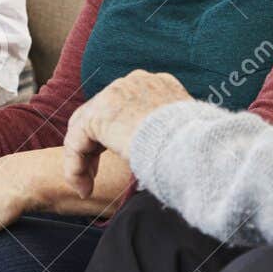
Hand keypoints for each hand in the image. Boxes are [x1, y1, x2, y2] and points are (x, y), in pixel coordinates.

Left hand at [64, 70, 191, 196]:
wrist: (193, 145)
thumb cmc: (196, 149)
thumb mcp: (183, 134)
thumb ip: (164, 134)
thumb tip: (162, 153)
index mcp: (157, 85)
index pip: (123, 106)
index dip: (114, 135)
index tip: (118, 159)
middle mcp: (134, 83)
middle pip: (100, 114)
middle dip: (94, 147)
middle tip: (94, 175)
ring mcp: (115, 94)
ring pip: (86, 128)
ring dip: (82, 160)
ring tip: (86, 187)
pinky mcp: (100, 114)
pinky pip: (77, 141)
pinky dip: (75, 166)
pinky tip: (84, 188)